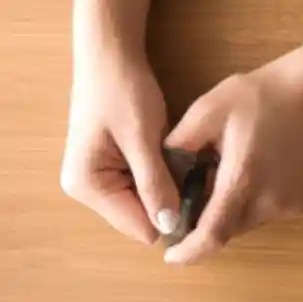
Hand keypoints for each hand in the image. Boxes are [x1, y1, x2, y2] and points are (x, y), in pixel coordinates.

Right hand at [60, 46, 179, 243]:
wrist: (110, 57)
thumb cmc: (121, 91)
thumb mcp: (142, 138)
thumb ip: (155, 184)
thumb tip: (169, 227)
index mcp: (87, 186)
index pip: (139, 227)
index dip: (171, 218)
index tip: (200, 200)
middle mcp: (87, 191)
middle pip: (143, 218)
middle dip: (170, 204)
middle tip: (198, 181)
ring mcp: (100, 181)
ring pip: (148, 205)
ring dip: (169, 191)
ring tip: (189, 169)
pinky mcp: (113, 171)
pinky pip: (146, 189)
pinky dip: (164, 180)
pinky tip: (178, 164)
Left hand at [162, 62, 302, 264]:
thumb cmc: (257, 97)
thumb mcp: (206, 111)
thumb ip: (179, 146)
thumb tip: (161, 177)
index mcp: (242, 181)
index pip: (213, 233)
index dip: (190, 251)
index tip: (172, 257)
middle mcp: (270, 202)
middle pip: (229, 229)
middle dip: (208, 220)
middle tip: (198, 190)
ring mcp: (290, 205)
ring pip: (249, 223)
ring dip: (231, 210)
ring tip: (227, 175)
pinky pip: (269, 214)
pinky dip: (253, 203)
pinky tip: (255, 172)